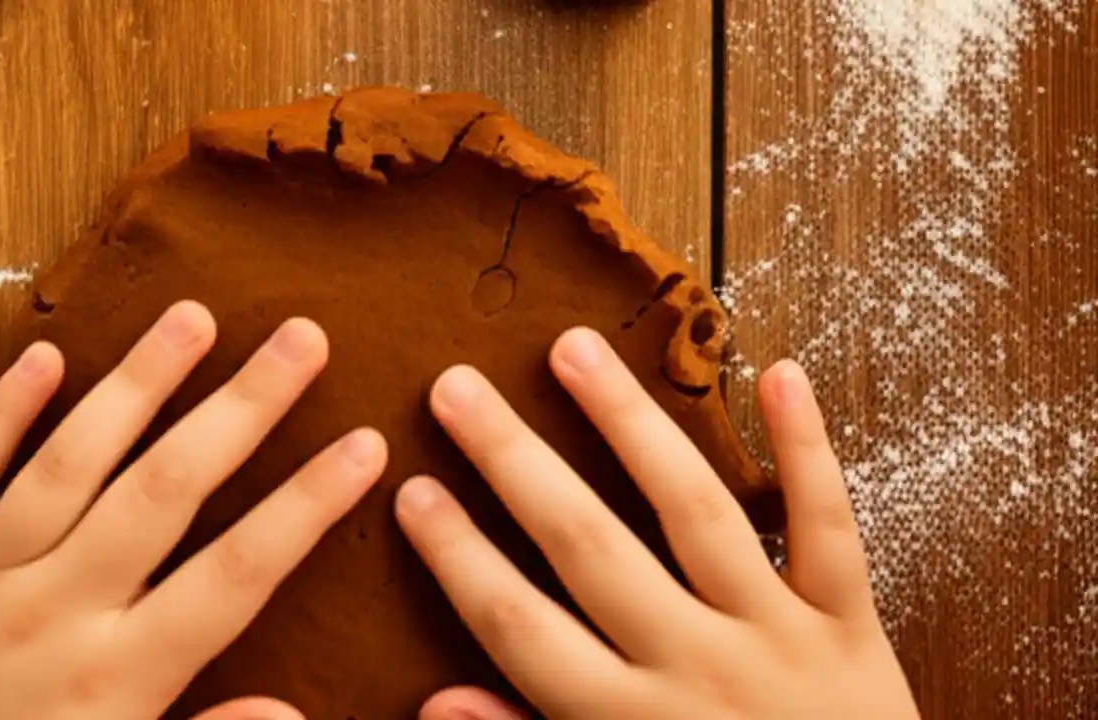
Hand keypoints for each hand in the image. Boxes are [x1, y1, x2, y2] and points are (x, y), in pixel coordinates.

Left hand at [0, 302, 386, 719]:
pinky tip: (44, 358)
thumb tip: (294, 715)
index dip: (305, 505)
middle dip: (241, 409)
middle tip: (299, 339)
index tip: (363, 447)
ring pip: (68, 466)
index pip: (236, 573)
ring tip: (192, 318)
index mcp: (118, 678)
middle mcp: (55, 614)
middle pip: (164, 492)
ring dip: (136, 386)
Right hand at [398, 328, 918, 719]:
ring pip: (692, 510)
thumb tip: (435, 702)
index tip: (412, 488)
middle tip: (456, 388)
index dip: (459, 555)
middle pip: (586, 547)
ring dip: (626, 423)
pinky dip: (807, 448)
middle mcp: (694, 669)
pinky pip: (828, 526)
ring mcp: (775, 638)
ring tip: (573, 350)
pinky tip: (775, 372)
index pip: (518, 626)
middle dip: (513, 462)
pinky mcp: (850, 625)